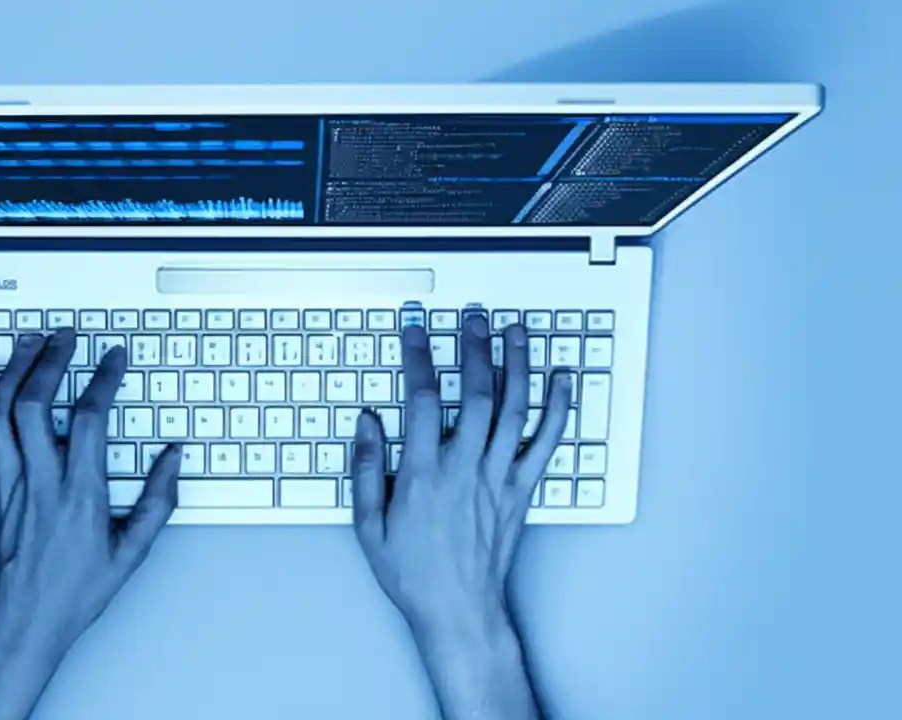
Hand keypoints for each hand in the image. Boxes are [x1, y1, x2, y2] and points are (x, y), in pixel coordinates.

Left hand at [0, 330, 180, 719]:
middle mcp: (39, 485)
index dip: (103, 379)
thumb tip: (173, 458)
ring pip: (0, 414)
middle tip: (65, 336)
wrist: (19, 624)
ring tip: (28, 342)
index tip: (113, 358)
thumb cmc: (73, 594)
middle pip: (36, 405)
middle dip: (50, 361)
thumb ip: (157, 501)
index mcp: (79, 496)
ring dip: (13, 371)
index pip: (89, 420)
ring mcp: (6, 487)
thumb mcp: (132, 553)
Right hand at [351, 314, 570, 719]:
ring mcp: (498, 478)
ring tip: (516, 331)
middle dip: (474, 349)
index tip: (414, 329)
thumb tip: (368, 422)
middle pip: (475, 395)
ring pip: (513, 410)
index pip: (421, 400)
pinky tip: (561, 380)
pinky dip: (557, 408)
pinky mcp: (522, 491)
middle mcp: (465, 470)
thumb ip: (366, 468)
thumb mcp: (368, 525)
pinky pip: (546, 443)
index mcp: (423, 475)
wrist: (458, 610)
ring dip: (517, 365)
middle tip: (473, 317)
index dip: (418, 358)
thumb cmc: (412, 572)